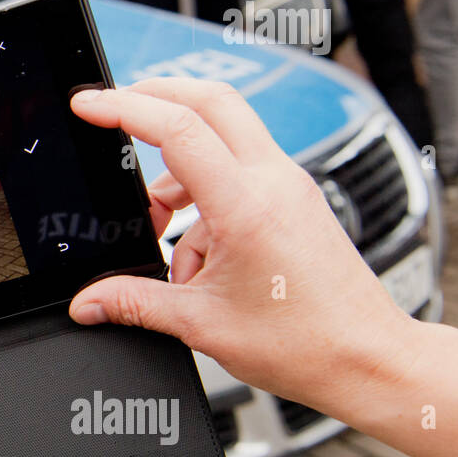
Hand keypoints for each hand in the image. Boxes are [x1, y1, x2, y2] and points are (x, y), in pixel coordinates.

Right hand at [67, 79, 412, 405]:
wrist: (370, 360)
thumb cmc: (306, 344)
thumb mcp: (202, 325)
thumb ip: (133, 304)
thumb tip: (87, 302)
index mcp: (248, 208)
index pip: (179, 130)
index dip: (124, 109)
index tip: (87, 104)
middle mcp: (274, 182)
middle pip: (210, 99)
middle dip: (154, 96)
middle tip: (112, 111)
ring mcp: (289, 185)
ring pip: (222, 135)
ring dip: (177, 169)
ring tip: (162, 231)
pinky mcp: (294, 198)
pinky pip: (237, 170)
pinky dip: (204, 194)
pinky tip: (198, 252)